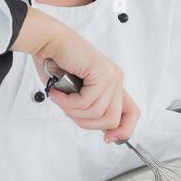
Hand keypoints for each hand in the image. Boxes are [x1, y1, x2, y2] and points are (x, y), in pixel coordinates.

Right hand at [17, 7, 140, 142]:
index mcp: (113, 86)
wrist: (47, 41)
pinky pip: (86, 101)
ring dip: (72, 111)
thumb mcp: (77, 94)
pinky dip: (67, 102)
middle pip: (111, 119)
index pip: (132, 113)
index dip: (124, 131)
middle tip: (68, 111)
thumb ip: (90, 109)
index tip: (107, 139)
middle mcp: (116, 80)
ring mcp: (111, 75)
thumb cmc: (57, 64)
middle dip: (86, 123)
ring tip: (59, 98)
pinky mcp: (101, 72)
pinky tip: (57, 92)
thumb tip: (105, 133)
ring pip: (97, 113)